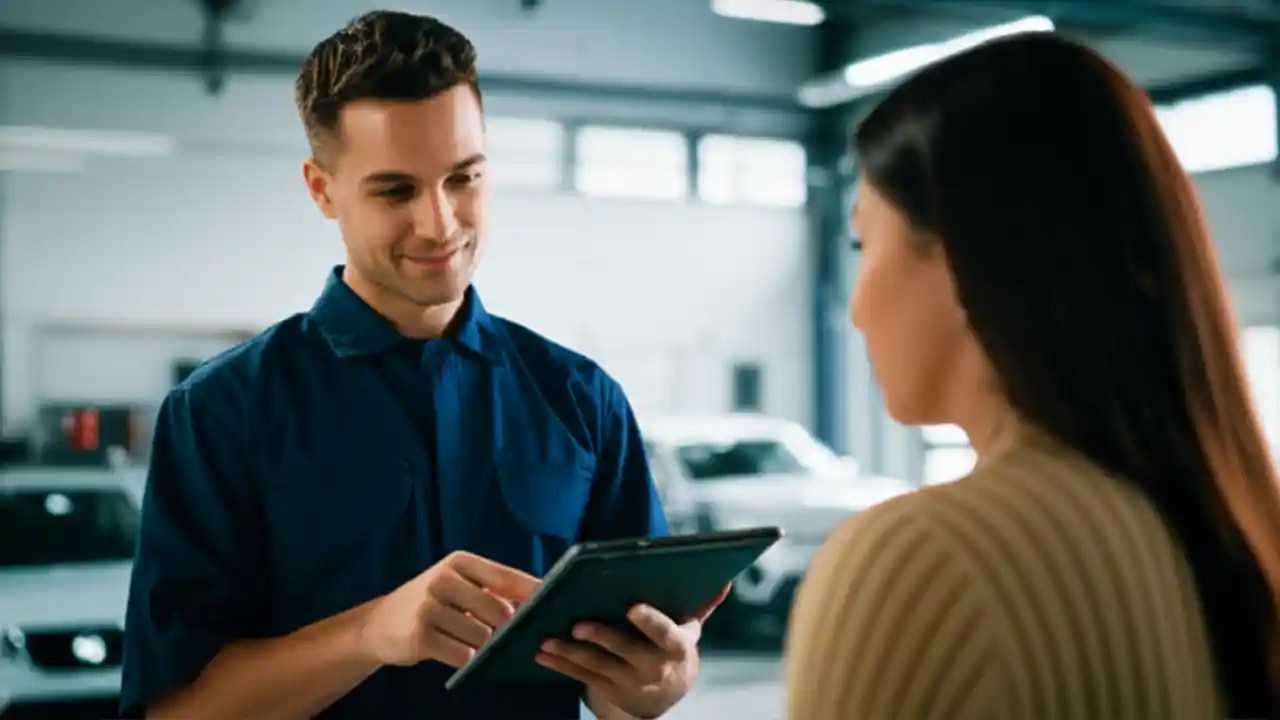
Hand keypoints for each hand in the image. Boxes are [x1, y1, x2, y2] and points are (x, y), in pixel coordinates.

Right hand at [359, 550, 539, 668]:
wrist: (376, 625)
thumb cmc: (428, 604)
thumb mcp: (456, 585)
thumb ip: (491, 590)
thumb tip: (535, 602)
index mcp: (458, 562)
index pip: (506, 576)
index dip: (532, 592)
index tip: (555, 603)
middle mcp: (444, 579)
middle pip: (499, 611)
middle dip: (504, 628)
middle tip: (497, 634)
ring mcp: (429, 607)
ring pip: (482, 636)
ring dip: (482, 645)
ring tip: (466, 640)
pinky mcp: (419, 636)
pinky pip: (462, 654)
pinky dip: (465, 658)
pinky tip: (454, 651)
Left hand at [537, 584, 730, 718]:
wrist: (666, 695)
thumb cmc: (674, 648)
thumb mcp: (691, 630)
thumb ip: (702, 605)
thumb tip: (724, 580)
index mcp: (675, 647)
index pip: (664, 633)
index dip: (649, 622)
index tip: (632, 607)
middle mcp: (653, 668)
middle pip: (625, 650)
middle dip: (601, 637)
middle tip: (578, 624)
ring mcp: (629, 682)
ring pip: (597, 666)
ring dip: (570, 653)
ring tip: (547, 640)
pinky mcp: (608, 689)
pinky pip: (582, 677)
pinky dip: (561, 665)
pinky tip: (542, 654)